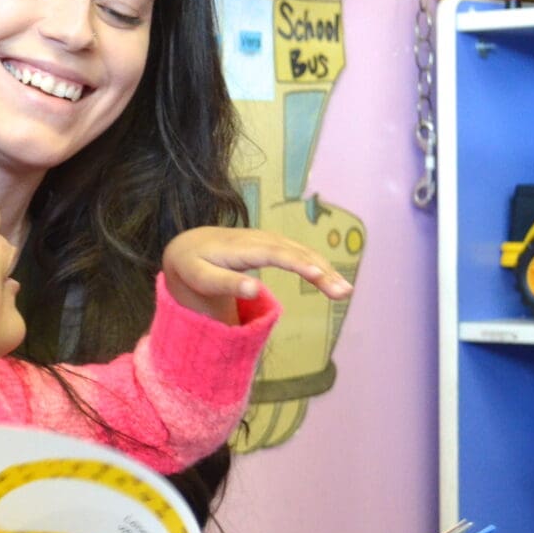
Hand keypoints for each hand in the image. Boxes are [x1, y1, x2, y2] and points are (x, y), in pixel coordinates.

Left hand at [163, 227, 352, 323]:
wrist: (189, 245)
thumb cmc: (193, 265)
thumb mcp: (201, 277)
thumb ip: (226, 284)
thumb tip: (254, 290)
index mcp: (241, 247)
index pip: (275, 254)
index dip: (299, 264)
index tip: (320, 277)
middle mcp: (259, 239)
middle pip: (295, 253)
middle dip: (321, 271)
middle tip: (343, 293)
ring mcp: (268, 240)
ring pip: (301, 252)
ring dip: (325, 269)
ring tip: (344, 291)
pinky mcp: (273, 245)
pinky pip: (300, 253)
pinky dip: (317, 265)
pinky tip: (331, 279)